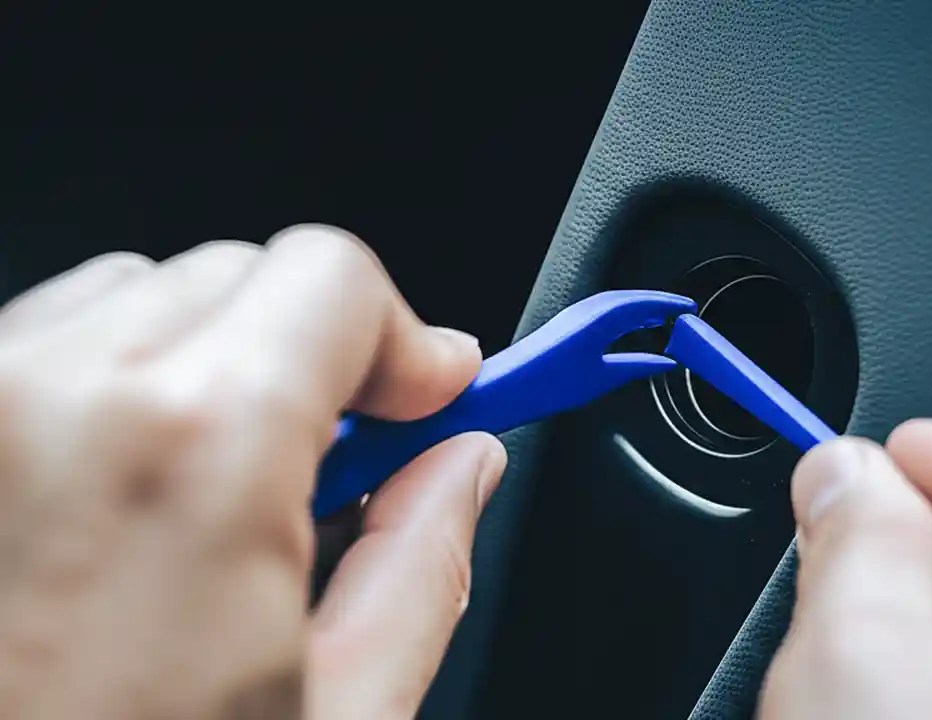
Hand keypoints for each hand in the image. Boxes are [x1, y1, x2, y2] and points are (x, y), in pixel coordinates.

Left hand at [0, 225, 504, 718]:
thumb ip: (422, 567)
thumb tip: (459, 472)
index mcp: (195, 457)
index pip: (333, 278)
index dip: (404, 340)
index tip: (426, 393)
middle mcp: (53, 402)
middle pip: (236, 275)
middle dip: (308, 356)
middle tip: (333, 464)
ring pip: (126, 302)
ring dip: (198, 369)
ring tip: (209, 500)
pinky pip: (27, 356)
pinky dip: (98, 396)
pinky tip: (112, 510)